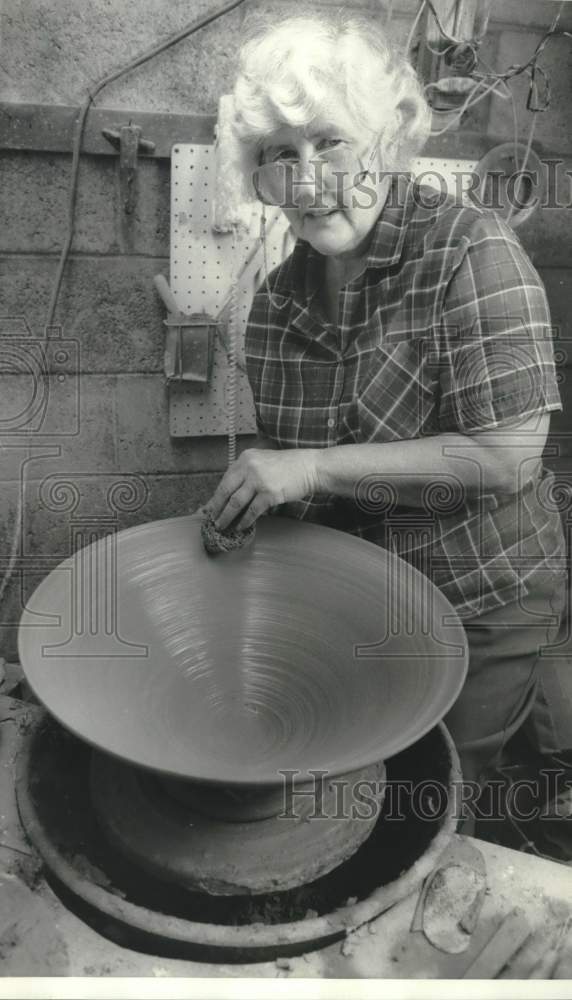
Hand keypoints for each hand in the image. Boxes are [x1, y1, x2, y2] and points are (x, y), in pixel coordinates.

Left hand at [205, 448, 319, 531]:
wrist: (311, 467)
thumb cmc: (290, 466)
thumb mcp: (263, 461)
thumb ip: (248, 472)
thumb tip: (232, 493)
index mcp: (246, 458)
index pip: (226, 479)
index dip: (217, 495)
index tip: (210, 506)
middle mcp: (249, 467)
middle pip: (226, 491)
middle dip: (216, 507)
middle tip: (211, 519)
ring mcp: (259, 480)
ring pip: (236, 503)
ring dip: (227, 517)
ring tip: (222, 526)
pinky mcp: (269, 493)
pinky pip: (252, 511)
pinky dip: (245, 521)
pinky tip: (241, 527)